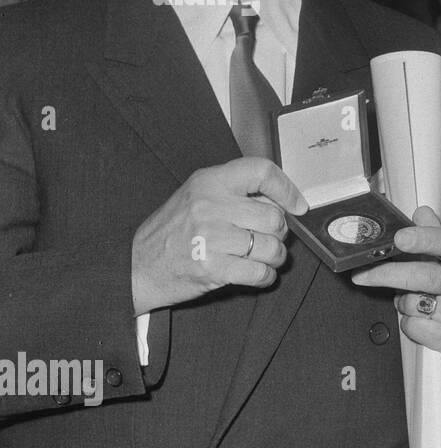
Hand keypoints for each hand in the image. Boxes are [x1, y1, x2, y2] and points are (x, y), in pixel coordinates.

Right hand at [131, 157, 306, 313]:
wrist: (135, 266)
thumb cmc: (171, 232)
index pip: (260, 170)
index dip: (286, 188)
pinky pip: (260, 272)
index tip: (297, 205)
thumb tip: (282, 202)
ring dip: (275, 257)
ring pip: (272, 247)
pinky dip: (265, 276)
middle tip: (268, 239)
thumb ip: (234, 194)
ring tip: (261, 258)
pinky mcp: (211, 267)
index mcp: (209, 181)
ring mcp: (210, 237)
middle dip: (279, 233)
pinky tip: (255, 274)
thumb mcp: (197, 197)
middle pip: (274, 216)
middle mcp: (210, 205)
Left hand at [351, 206, 440, 367]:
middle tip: (363, 273)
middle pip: (423, 277)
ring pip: (413, 304)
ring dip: (404, 301)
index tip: (401, 238)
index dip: (424, 239)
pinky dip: (411, 323)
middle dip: (387, 274)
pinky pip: (414, 328)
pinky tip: (427, 319)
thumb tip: (420, 214)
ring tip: (419, 299)